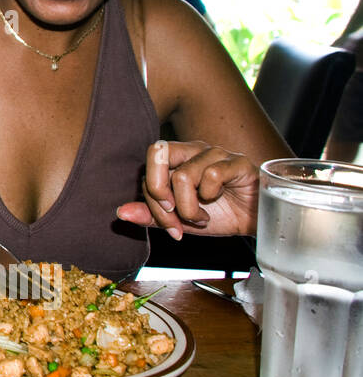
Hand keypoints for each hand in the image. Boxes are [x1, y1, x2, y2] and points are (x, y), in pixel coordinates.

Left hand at [116, 140, 258, 239]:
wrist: (256, 222)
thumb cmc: (219, 215)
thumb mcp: (179, 220)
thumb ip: (151, 215)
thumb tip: (120, 212)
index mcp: (175, 160)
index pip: (147, 171)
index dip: (152, 203)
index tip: (170, 226)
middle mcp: (192, 150)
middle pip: (156, 155)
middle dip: (161, 196)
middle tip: (176, 215)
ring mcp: (215, 153)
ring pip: (182, 175)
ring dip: (190, 207)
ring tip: (203, 216)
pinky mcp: (237, 162)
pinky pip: (211, 175)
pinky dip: (211, 196)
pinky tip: (221, 202)